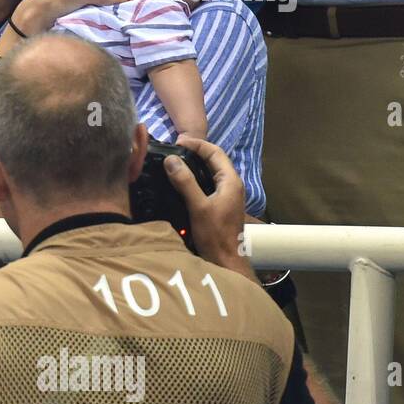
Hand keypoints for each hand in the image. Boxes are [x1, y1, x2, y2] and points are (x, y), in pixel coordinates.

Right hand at [164, 134, 250, 275]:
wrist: (226, 261)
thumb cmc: (215, 235)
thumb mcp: (198, 207)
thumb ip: (185, 182)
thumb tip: (171, 159)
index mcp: (231, 181)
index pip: (215, 152)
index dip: (197, 144)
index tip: (177, 142)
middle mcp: (232, 185)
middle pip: (214, 160)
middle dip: (195, 152)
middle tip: (174, 149)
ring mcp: (227, 196)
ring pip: (211, 172)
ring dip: (194, 165)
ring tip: (175, 162)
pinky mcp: (221, 205)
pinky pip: (208, 184)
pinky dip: (195, 178)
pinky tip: (181, 182)